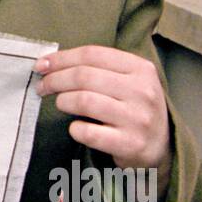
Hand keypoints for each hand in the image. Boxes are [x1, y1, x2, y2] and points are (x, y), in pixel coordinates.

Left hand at [35, 45, 171, 195]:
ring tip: (61, 104)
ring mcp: (138, 118)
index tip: (41, 65)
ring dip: (63, 101)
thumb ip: (97, 68)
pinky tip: (76, 128)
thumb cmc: (133, 108)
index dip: (61, 58)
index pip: (92, 54)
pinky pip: (88, 132)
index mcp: (141, 68)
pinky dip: (75, 129)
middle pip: (84, 76)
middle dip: (55, 80)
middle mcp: (142, 91)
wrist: (160, 147)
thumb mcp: (128, 80)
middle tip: (42, 87)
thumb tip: (48, 63)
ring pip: (84, 101)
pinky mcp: (130, 144)